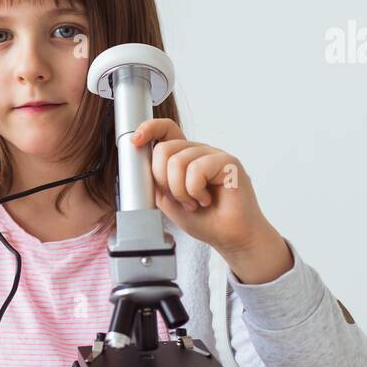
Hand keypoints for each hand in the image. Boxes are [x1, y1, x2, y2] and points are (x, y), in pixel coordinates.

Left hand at [129, 118, 292, 283]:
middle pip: (164, 148)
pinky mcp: (227, 161)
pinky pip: (196, 169)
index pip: (166, 130)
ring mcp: (213, 154)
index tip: (136, 141)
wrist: (230, 237)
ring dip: (180, 191)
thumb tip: (143, 168)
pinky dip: (195, 191)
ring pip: (177, 161)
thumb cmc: (206, 220)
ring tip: (194, 202)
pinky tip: (206, 199)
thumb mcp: (168, 201)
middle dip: (163, 180)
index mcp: (184, 158)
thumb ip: (156, 182)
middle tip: (179, 198)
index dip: (149, 129)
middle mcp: (198, 152)